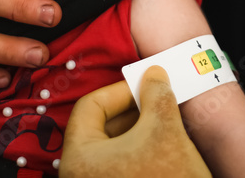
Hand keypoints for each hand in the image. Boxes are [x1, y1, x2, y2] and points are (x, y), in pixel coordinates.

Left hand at [61, 66, 210, 177]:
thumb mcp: (165, 130)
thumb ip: (156, 95)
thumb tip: (153, 75)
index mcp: (79, 157)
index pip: (90, 106)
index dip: (120, 90)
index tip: (144, 84)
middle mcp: (79, 174)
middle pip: (99, 125)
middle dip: (131, 108)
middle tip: (156, 98)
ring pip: (112, 144)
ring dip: (138, 127)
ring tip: (163, 118)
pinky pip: (120, 162)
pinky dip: (139, 147)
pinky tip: (162, 141)